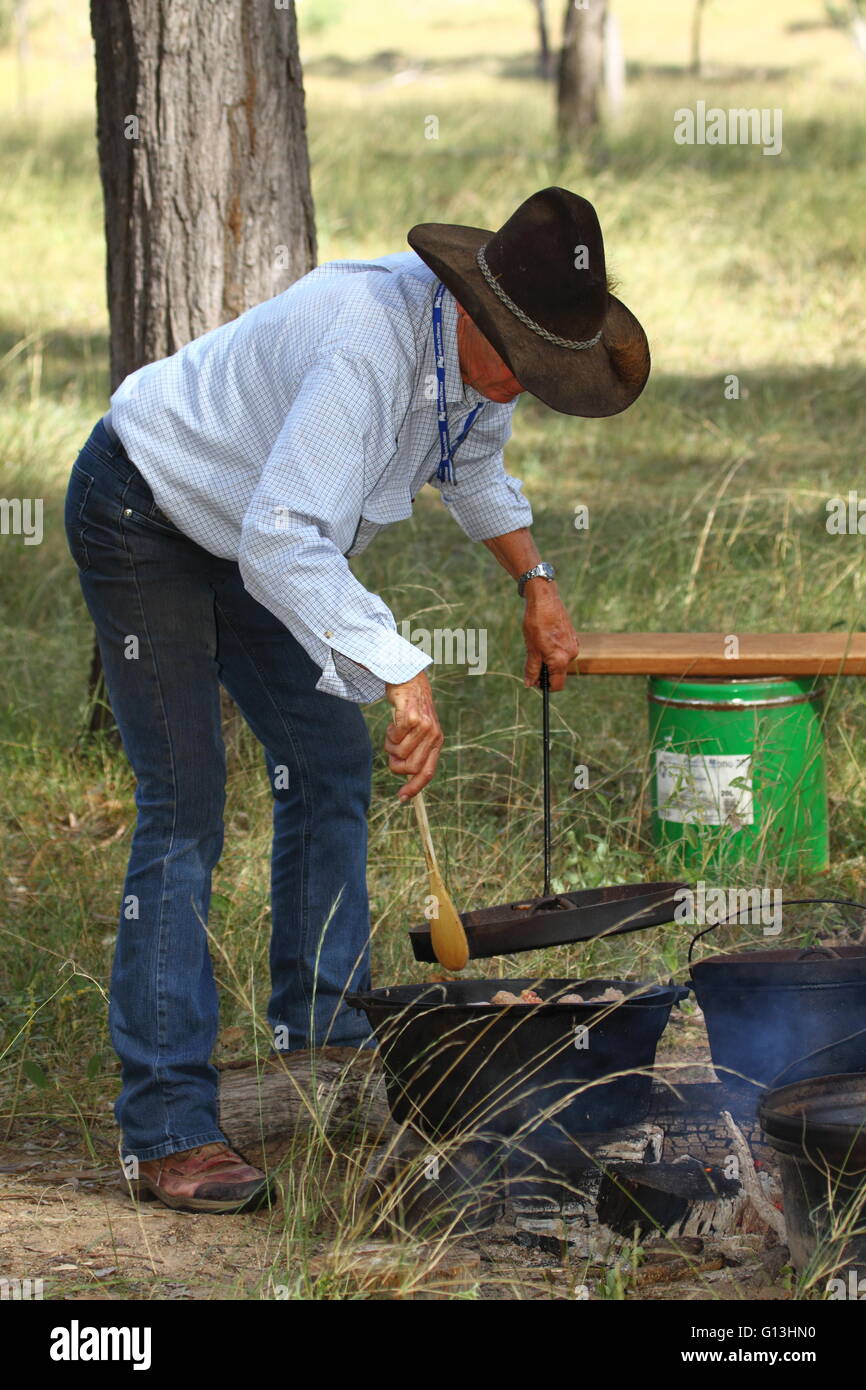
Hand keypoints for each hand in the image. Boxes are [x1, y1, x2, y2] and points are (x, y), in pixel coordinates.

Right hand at [384, 671, 443, 799]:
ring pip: (399, 753)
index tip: (402, 798)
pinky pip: (394, 738)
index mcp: (437, 742)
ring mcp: (424, 727)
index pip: (427, 772)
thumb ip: (416, 750)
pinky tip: (393, 722)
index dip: (415, 787)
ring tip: (393, 732)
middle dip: (395, 764)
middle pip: (411, 768)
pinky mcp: (412, 717)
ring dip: (390, 745)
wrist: (410, 679)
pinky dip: (389, 733)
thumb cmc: (411, 708)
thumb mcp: (419, 730)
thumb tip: (404, 774)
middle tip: (391, 751)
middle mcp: (434, 736)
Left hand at [522, 586, 578, 691]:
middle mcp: (571, 654)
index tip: (534, 682)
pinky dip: (553, 650)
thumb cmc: (537, 623)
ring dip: (548, 660)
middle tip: (531, 661)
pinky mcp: (572, 636)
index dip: (545, 687)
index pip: (557, 685)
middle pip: (558, 673)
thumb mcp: (531, 649)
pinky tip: (544, 638)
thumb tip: (529, 684)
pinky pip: (563, 650)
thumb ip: (532, 668)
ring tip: (536, 646)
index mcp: (561, 660)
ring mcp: (573, 644)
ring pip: (560, 661)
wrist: (545, 599)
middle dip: (545, 672)